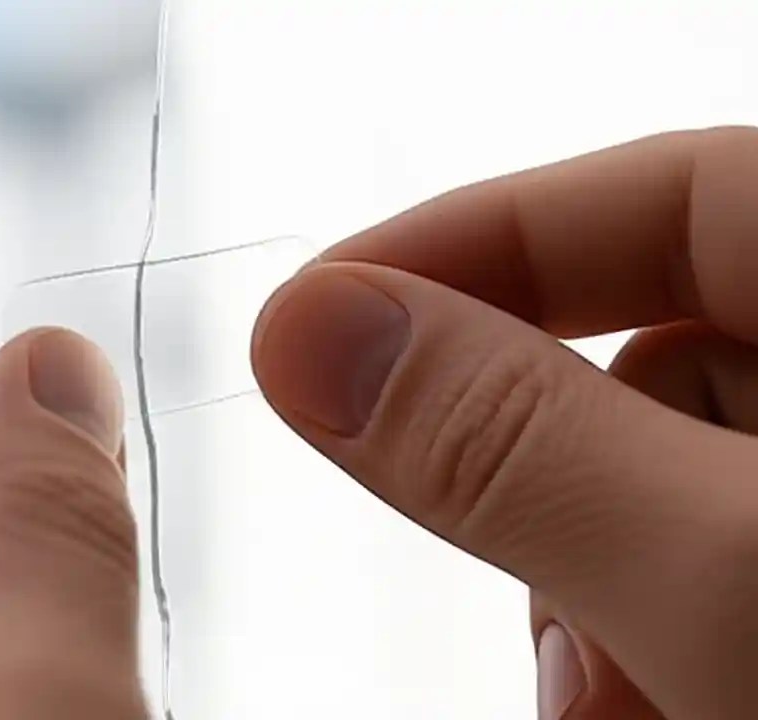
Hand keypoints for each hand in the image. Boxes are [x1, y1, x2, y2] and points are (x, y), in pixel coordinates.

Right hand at [252, 126, 757, 719]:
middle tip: (544, 637)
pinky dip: (652, 649)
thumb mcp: (731, 577)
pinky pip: (704, 577)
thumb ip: (517, 448)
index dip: (475, 238)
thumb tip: (305, 332)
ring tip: (621, 715)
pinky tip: (665, 715)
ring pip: (659, 497)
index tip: (312, 324)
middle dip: (539, 496)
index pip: (666, 193)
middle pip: (648, 370)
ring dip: (594, 603)